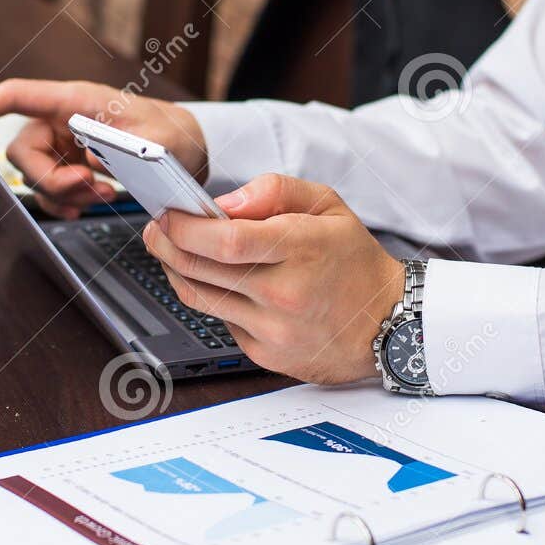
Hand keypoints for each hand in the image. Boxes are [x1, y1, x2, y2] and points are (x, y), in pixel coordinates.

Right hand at [0, 79, 207, 217]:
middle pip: (22, 152)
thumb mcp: (162, 140)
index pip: (18, 97)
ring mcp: (63, 147)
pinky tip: (90, 201)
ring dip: (62, 194)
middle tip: (91, 187)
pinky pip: (47, 191)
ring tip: (102, 192)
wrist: (187, 149)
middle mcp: (61, 122)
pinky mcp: (69, 168)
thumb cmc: (172, 133)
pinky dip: (64, 203)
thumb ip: (128, 150)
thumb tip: (91, 162)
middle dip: (51, 179)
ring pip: (33, 177)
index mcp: (76, 100)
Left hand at [142, 173, 404, 383]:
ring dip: (177, 270)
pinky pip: (220, 321)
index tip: (168, 213)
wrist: (388, 323)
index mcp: (301, 250)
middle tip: (157, 229)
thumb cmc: (354, 261)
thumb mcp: (329, 205)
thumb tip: (224, 202)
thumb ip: (275, 190)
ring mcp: (272, 329)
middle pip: (200, 269)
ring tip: (175, 250)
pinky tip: (218, 281)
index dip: (185, 226)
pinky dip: (211, 297)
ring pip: (199, 298)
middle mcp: (284, 294)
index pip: (225, 239)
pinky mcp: (265, 354)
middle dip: (166, 245)